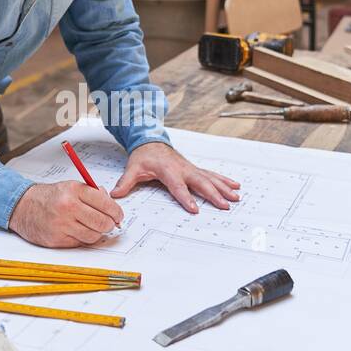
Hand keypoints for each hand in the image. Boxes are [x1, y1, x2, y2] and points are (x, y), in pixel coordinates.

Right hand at [8, 180, 123, 246]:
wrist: (23, 206)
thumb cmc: (50, 196)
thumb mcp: (71, 187)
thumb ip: (93, 194)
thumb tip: (113, 208)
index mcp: (74, 191)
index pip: (106, 204)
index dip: (116, 213)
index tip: (118, 216)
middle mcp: (68, 207)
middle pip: (103, 223)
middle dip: (109, 225)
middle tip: (108, 224)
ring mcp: (62, 225)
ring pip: (93, 236)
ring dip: (96, 233)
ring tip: (91, 227)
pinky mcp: (56, 239)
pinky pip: (80, 243)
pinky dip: (82, 238)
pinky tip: (77, 231)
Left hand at [110, 142, 239, 213]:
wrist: (151, 140)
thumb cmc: (144, 156)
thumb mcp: (133, 168)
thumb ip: (125, 182)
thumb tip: (115, 194)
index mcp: (168, 170)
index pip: (178, 186)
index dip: (186, 198)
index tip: (194, 209)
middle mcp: (183, 169)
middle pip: (200, 183)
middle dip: (213, 194)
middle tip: (225, 205)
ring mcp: (191, 168)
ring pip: (210, 178)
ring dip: (224, 188)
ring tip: (236, 197)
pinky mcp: (195, 169)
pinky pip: (212, 174)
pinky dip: (224, 180)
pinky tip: (235, 186)